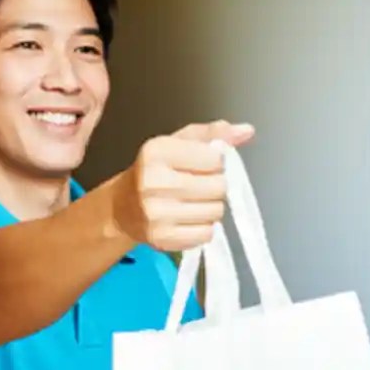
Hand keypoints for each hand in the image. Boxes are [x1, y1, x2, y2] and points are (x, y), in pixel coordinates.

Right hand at [109, 120, 255, 251]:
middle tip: (199, 185)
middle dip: (215, 185)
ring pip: (216, 212)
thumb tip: (246, 131)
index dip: (215, 162)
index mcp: (158, 152)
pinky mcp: (163, 238)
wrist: (123, 208)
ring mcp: (157, 213)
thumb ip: (213, 134)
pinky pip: (206, 234)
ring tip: (193, 202)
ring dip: (211, 207)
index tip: (203, 164)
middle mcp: (154, 182)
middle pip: (218, 187)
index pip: (215, 158)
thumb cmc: (154, 172)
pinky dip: (203, 227)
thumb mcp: (179, 143)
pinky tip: (188, 218)